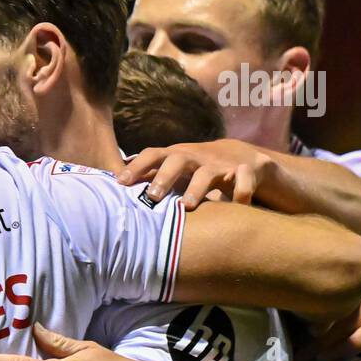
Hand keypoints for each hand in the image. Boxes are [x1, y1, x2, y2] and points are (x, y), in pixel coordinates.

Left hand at [118, 138, 274, 209]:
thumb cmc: (199, 170)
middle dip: (163, 177)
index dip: (136, 167)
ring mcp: (221, 163)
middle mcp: (197, 157)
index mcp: (176, 156)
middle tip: (151, 196)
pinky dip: (241, 193)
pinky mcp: (247, 170)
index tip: (119, 182)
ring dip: (196, 188)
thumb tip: (113, 192)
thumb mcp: (175, 171)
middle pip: (177, 160)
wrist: (245, 158)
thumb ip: (150, 179)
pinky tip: (239, 206)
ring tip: (187, 205)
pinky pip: (244, 180)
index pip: (152, 155)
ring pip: (207, 172)